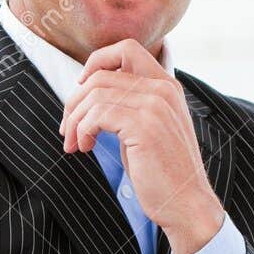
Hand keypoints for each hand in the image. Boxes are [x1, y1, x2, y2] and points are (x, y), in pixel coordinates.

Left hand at [57, 39, 224, 253]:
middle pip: (101, 75)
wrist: (187, 205)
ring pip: (94, 94)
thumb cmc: (163, 174)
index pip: (127, 49)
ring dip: (75, 120)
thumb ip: (129, 107)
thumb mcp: (148, 130)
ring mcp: (155, 105)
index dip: (97, 62)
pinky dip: (83, 130)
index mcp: (167, 86)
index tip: (81, 88)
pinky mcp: (144, 126)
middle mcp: (163, 89)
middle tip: (67, 129)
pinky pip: (97, 114)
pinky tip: (85, 147)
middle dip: (75, 101)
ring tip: (74, 143)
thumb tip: (90, 98)